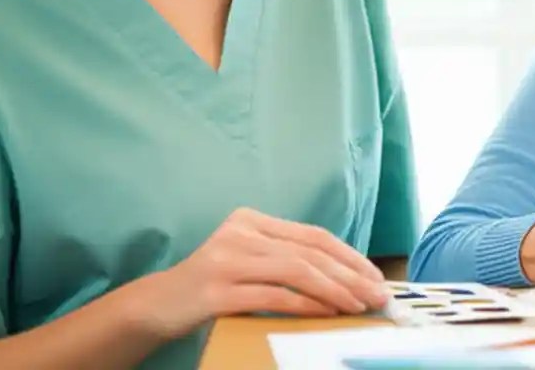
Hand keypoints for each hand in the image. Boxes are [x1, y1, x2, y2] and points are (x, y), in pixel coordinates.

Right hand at [144, 208, 390, 337]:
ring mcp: (226, 259)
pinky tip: (327, 313)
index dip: (350, 257)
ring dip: (335, 290)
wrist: (156, 307)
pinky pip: (273, 295)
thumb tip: (350, 279)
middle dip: (350, 276)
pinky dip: (306, 304)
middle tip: (377, 296)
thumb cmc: (214, 288)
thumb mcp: (252, 263)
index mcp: (253, 220)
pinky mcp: (216, 290)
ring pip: (296, 271)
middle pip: (310, 253)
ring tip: (359, 306)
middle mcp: (240, 232)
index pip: (314, 236)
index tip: (375, 277)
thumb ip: (289, 261)